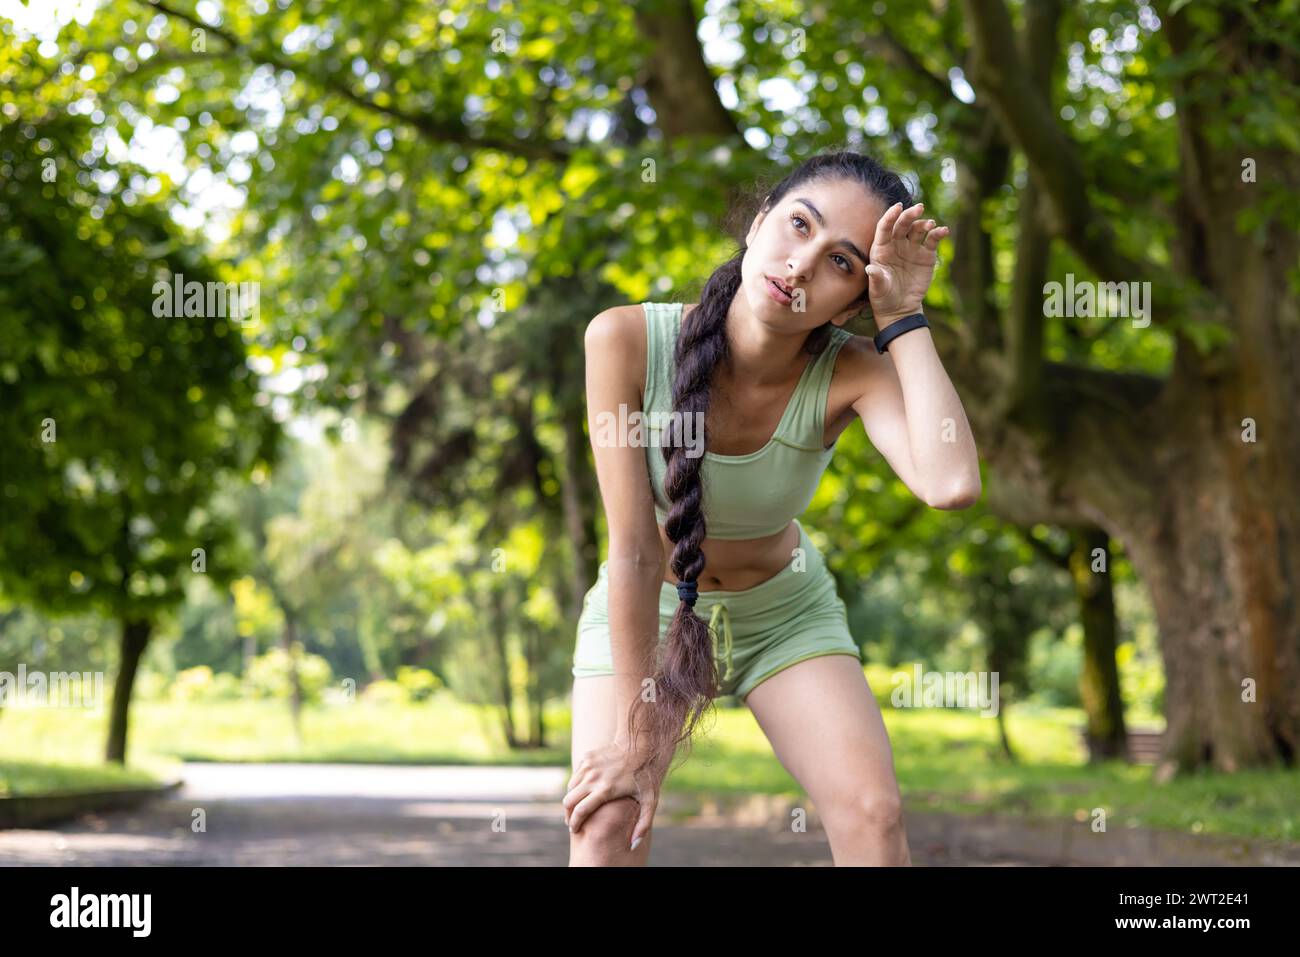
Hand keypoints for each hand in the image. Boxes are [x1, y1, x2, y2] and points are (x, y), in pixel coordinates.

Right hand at [563, 739, 663, 850]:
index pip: (580, 812)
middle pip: (568, 801)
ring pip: (570, 788)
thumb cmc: (646, 775)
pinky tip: (585, 791)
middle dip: (568, 814)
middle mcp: (593, 778)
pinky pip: (576, 776)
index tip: (574, 830)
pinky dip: (576, 785)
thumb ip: (643, 825)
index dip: (574, 824)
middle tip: (572, 822)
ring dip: (571, 799)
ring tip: (578, 807)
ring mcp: (588, 766)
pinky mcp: (587, 758)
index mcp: (605, 790)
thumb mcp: (650, 801)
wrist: (640, 744)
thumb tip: (633, 846)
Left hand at [865, 201, 948, 326]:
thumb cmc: (884, 298)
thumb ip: (876, 279)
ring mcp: (912, 248)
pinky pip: (932, 240)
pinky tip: (943, 231)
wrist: (900, 308)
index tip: (898, 206)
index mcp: (881, 249)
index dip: (890, 216)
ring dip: (924, 223)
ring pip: (918, 229)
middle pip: (902, 224)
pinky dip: (938, 233)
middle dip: (910, 215)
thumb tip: (870, 269)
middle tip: (919, 208)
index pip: (884, 228)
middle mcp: (896, 245)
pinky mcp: (926, 254)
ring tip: (931, 225)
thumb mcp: (878, 290)